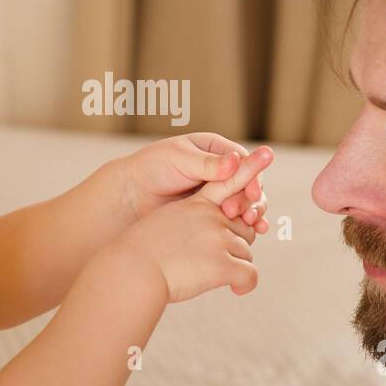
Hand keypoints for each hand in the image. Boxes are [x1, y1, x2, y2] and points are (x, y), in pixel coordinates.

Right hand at [111, 145, 273, 301]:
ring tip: (214, 276)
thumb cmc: (140, 252)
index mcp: (197, 204)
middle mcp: (211, 216)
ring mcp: (218, 238)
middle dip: (239, 242)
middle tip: (219, 258)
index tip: (267, 153)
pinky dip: (246, 285)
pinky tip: (236, 290)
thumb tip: (200, 232)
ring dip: (236, 266)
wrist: (131, 270)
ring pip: (246, 252)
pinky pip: (250, 275)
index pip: (229, 181)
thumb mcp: (164, 224)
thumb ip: (188, 222)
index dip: (250, 168)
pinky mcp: (222, 263)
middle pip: (245, 226)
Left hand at [119, 133, 272, 232]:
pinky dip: (246, 227)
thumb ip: (208, 164)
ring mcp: (220, 194)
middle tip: (239, 213)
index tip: (252, 192)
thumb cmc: (152, 169)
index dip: (253, 177)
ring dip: (252, 214)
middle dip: (250, 199)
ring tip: (250, 226)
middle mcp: (223, 172)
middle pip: (251, 184)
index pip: (245, 163)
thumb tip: (235, 161)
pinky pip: (237, 220)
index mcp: (217, 150)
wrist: (132, 195)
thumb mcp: (179, 160)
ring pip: (247, 203)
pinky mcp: (215, 215)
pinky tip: (253, 235)